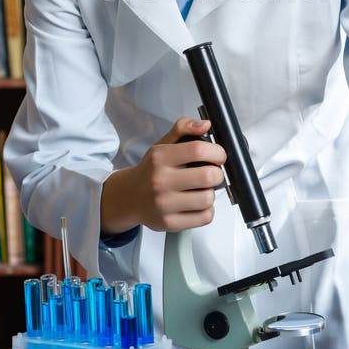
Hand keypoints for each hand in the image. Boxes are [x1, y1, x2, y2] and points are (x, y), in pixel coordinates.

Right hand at [100, 117, 225, 234]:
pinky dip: (206, 210)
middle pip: (208, 176)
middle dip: (217, 173)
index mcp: (161, 158)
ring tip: (201, 189)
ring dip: (210, 193)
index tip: (219, 155)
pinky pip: (205, 217)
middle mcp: (161, 181)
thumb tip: (205, 125)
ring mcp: (164, 204)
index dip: (217, 151)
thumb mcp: (162, 145)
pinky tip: (197, 203)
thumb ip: (183, 128)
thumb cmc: (151, 171)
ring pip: (208, 199)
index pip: (198, 150)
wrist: (129, 197)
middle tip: (212, 173)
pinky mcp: (170, 223)